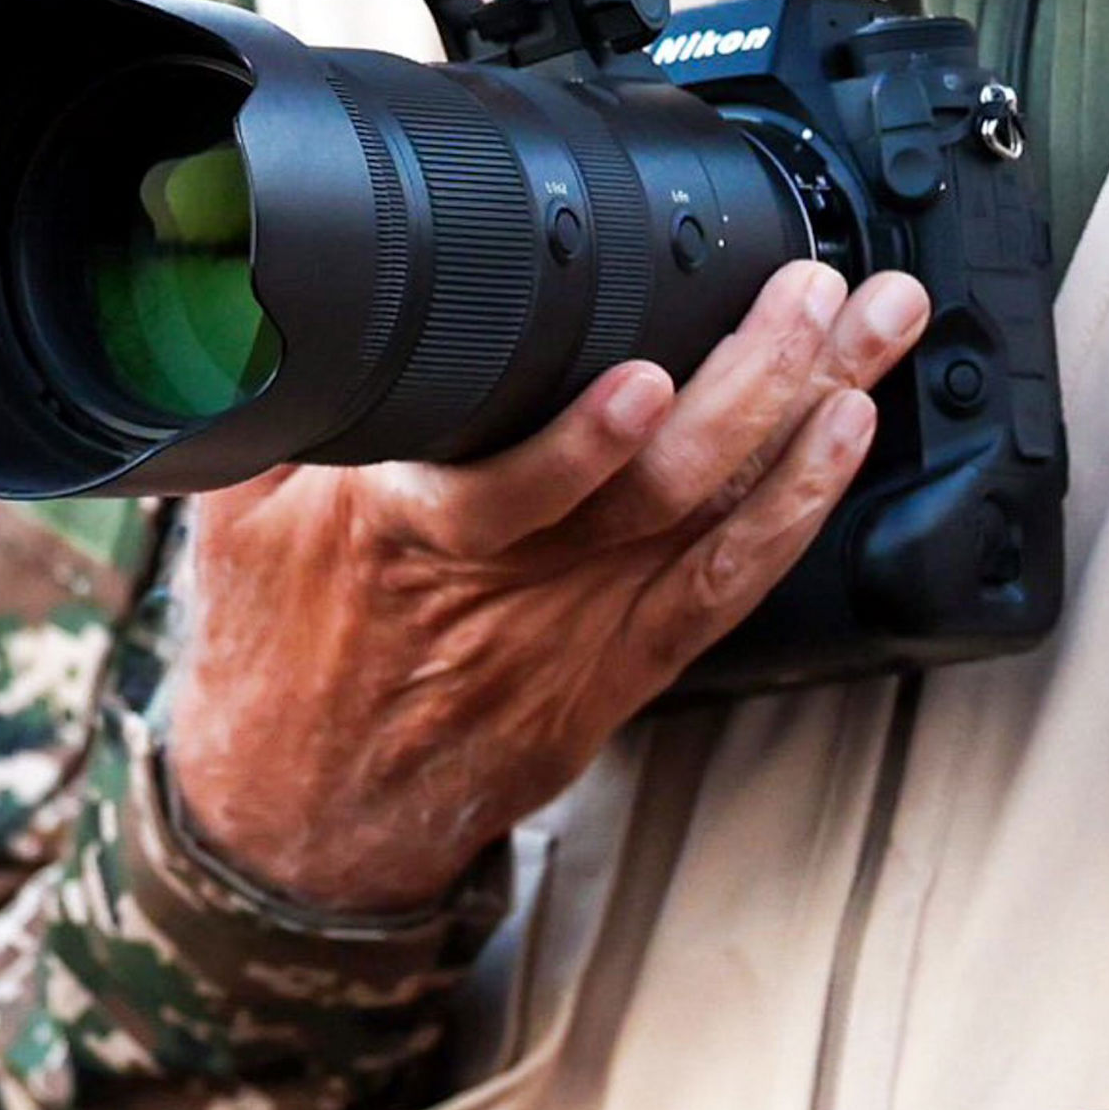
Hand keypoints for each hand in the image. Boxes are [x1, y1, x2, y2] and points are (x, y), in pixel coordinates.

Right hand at [165, 259, 927, 915]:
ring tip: (872, 328)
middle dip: (749, 379)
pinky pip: (724, 589)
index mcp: (397, 533)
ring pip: (708, 520)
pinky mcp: (622, 665)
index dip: (578, 444)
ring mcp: (577, 632)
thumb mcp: (236, 514)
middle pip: (648, 487)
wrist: (300, 817)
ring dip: (805, 418)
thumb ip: (270, 408)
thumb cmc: (272, 648)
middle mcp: (507, 584)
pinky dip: (793, 515)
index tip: (643, 376)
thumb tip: (268, 296)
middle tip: (815, 292)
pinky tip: (847, 439)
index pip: (492, 489)